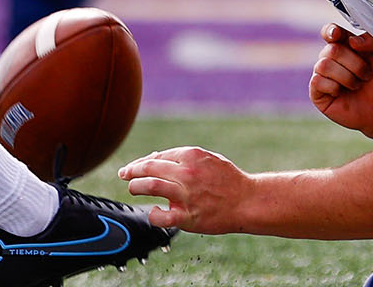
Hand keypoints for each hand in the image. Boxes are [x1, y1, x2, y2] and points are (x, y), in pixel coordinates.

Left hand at [116, 146, 252, 233]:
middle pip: (149, 168)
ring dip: (136, 186)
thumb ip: (182, 157)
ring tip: (133, 188)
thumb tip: (155, 158)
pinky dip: (153, 213)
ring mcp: (186, 195)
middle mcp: (187, 173)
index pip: (157, 157)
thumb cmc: (228, 180)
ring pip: (150, 186)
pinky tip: (153, 210)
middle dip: (132, 170)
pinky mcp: (188, 217)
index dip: (142, 162)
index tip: (134, 167)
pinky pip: (161, 216)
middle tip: (124, 174)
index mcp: (191, 156)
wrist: (248, 201)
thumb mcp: (208, 159)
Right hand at [309, 23, 372, 140]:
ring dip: (346, 76)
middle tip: (367, 75)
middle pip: (332, 50)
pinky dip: (333, 87)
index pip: (331, 32)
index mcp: (345, 45)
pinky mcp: (316, 92)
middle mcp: (330, 58)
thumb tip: (352, 40)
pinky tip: (341, 93)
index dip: (331, 31)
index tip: (337, 35)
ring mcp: (322, 74)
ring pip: (323, 65)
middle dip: (354, 63)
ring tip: (357, 85)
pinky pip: (317, 81)